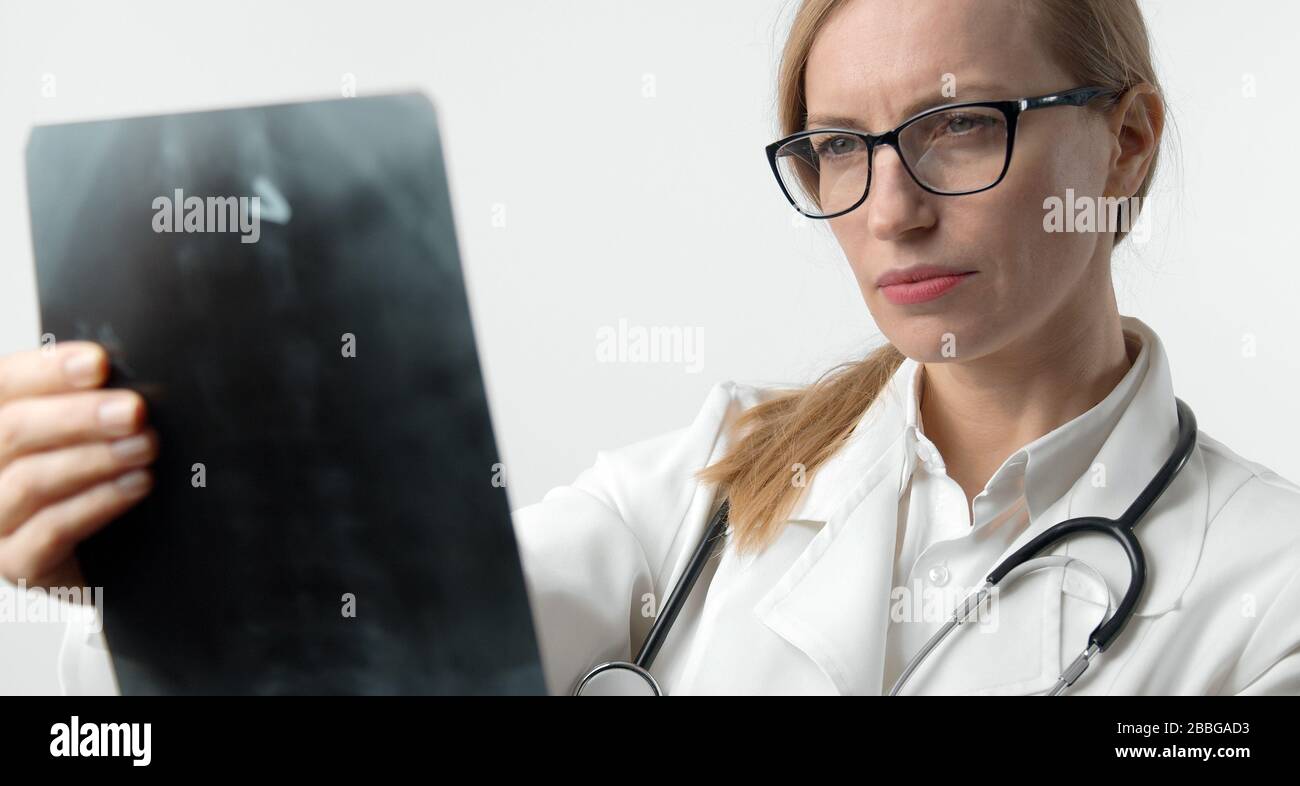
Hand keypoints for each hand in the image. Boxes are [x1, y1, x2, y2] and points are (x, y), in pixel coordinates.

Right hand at [0, 341, 155, 591]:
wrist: (108, 558)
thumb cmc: (91, 482)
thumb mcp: (81, 434)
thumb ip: (85, 401)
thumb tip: (115, 367)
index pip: (1, 384)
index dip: (45, 371)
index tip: (97, 363)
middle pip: (11, 431)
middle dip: (78, 416)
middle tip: (133, 411)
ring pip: (30, 480)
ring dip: (95, 458)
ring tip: (145, 446)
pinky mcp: (17, 564)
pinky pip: (51, 530)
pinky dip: (99, 502)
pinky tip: (137, 485)